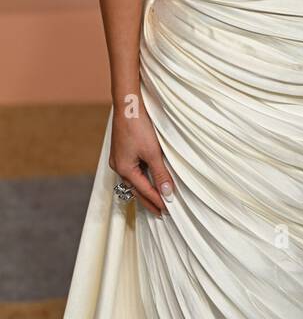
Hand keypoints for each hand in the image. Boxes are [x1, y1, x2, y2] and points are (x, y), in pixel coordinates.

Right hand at [109, 100, 175, 216]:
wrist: (128, 106)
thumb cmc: (139, 127)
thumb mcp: (153, 153)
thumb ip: (161, 174)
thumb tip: (168, 193)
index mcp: (124, 169)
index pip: (144, 191)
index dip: (157, 201)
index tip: (168, 211)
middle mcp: (118, 167)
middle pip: (136, 190)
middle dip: (149, 201)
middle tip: (161, 213)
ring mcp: (118, 159)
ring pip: (134, 181)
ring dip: (145, 190)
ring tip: (156, 200)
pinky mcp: (121, 152)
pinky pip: (132, 171)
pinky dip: (142, 178)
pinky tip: (148, 180)